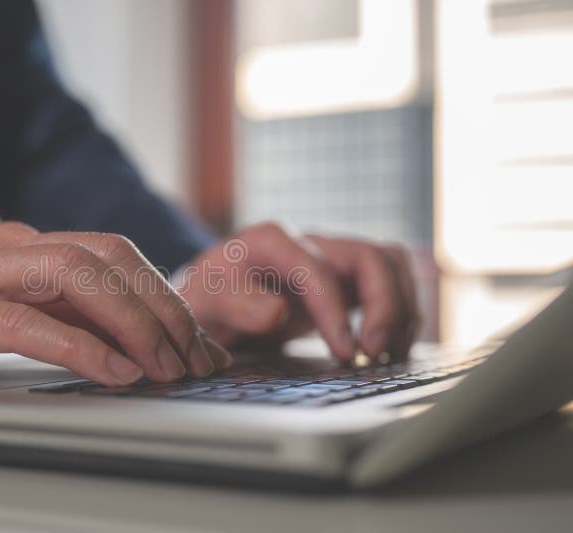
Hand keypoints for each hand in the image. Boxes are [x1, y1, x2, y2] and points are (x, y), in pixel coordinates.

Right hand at [0, 222, 228, 382]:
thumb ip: (45, 309)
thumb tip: (114, 340)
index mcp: (23, 246)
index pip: (113, 255)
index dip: (163, 296)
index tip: (194, 343)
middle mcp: (7, 247)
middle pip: (109, 258)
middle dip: (163, 309)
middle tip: (194, 359)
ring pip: (76, 277)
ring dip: (133, 323)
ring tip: (165, 367)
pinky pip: (23, 320)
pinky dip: (77, 346)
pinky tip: (112, 372)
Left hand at [176, 223, 419, 362]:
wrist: (211, 296)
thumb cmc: (208, 298)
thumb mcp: (206, 302)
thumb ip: (237, 304)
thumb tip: (278, 312)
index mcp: (272, 242)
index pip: (318, 270)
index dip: (336, 311)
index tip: (344, 352)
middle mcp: (309, 243)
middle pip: (370, 256)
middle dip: (384, 305)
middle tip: (374, 352)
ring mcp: (331, 259)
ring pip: (389, 264)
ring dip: (400, 308)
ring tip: (385, 354)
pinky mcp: (344, 279)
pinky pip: (388, 282)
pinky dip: (399, 313)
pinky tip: (385, 350)